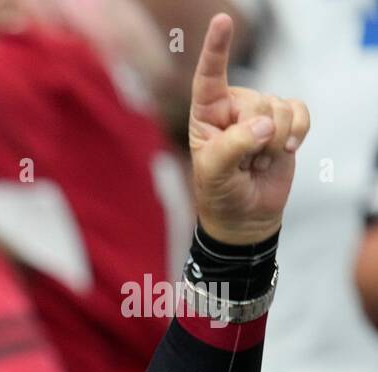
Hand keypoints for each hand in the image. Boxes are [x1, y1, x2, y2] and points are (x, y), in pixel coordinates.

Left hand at [188, 14, 309, 244]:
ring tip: (258, 162)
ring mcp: (261, 113)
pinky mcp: (286, 121)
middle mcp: (233, 107)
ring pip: (280, 107)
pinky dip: (299, 131)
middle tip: (245, 162)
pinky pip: (301, 111)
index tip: (223, 20)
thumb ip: (233, 147)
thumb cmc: (220, 194)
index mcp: (206, 115)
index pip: (209, 77)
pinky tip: (286, 150)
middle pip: (257, 100)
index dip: (217, 49)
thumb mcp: (215, 174)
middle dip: (257, 135)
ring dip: (276, 141)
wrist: (246, 215)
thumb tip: (263, 124)